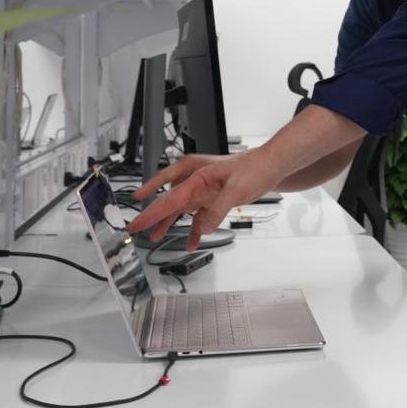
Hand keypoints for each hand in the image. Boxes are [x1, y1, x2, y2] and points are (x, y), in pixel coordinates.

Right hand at [125, 150, 279, 249]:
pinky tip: (191, 242)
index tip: (136, 222)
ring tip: (155, 237)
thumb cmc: (253, 168)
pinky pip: (198, 216)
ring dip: (169, 224)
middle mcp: (195, 181)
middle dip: (153, 216)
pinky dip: (194, 229)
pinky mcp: (212, 199)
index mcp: (196, 174)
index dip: (151, 211)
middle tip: (136, 229)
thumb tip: (203, 228)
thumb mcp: (236, 189)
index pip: (169, 197)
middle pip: (169, 201)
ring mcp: (203, 190)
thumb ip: (218, 209)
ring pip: (180, 209)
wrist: (270, 166)